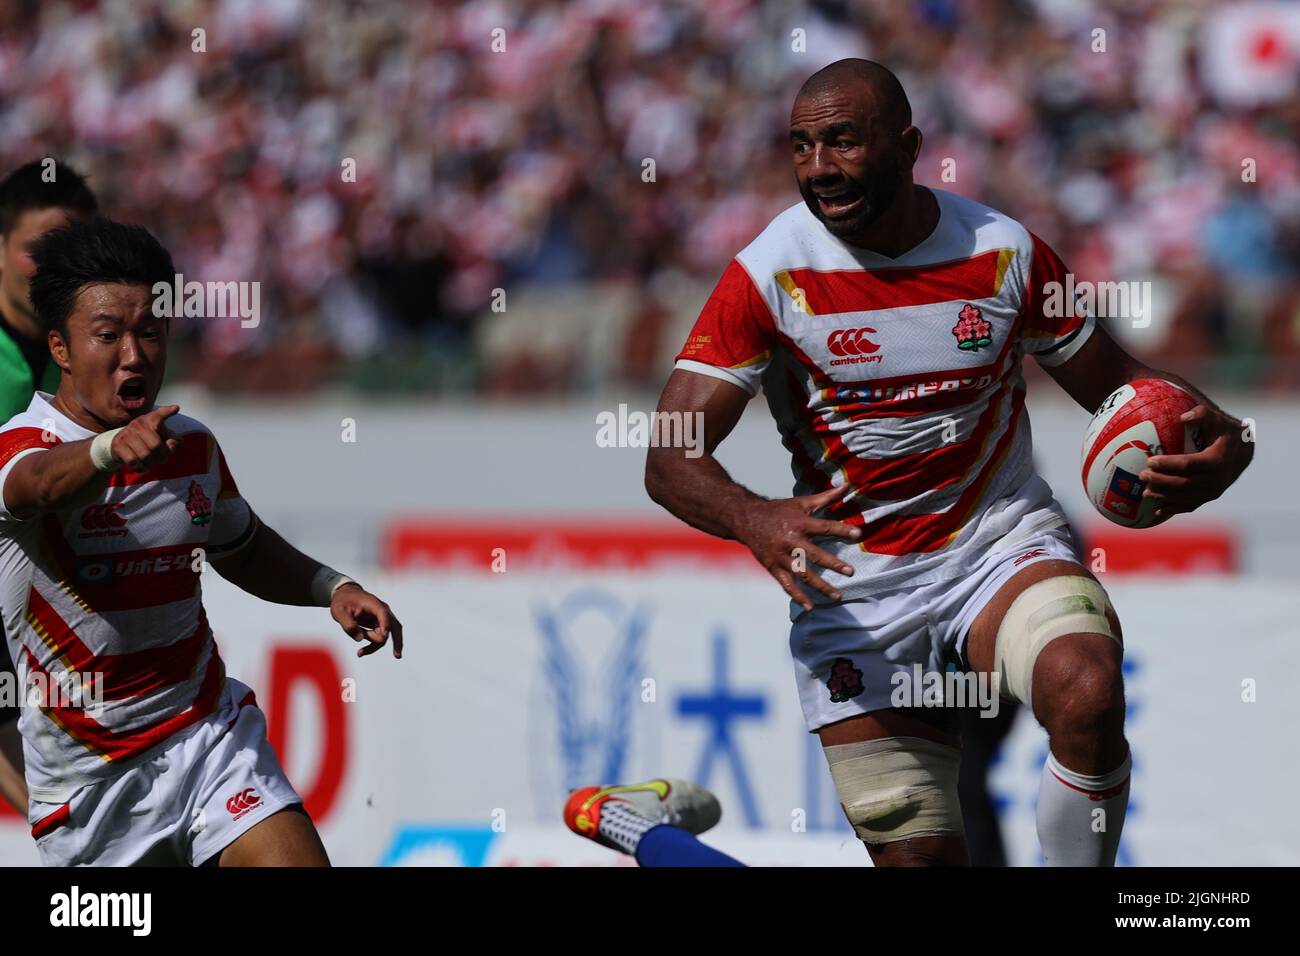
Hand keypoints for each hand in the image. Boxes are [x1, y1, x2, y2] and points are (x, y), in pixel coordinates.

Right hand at [111, 404, 180, 471]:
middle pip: (156, 446)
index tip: (176, 408)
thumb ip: (173, 441)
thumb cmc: (146, 442)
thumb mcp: (161, 438)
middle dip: (162, 456)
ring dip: (151, 463)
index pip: (159, 415)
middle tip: (162, 458)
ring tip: (151, 462)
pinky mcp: (118, 445)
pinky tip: (142, 465)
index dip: (167, 412)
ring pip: (145, 455)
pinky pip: (134, 461)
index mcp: (151, 420)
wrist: (120, 447)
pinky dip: (141, 467)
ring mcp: (127, 434)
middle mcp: (138, 424)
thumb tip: (172, 444)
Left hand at [331, 583, 403, 658]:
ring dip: (374, 646)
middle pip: (394, 626)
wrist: (345, 596)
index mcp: (373, 603)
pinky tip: (361, 652)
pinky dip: (373, 646)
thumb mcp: (338, 612)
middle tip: (397, 656)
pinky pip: (380, 638)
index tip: (384, 635)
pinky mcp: (379, 625)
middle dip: (396, 641)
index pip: (383, 613)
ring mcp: (382, 619)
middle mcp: (382, 611)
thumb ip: (348, 625)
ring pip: (386, 636)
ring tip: (359, 653)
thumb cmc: (342, 601)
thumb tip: (361, 638)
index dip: (385, 624)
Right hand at [731, 484, 861, 611]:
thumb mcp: (801, 502)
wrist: (746, 519)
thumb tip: (847, 486)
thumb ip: (826, 497)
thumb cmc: (779, 510)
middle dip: (833, 563)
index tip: (858, 534)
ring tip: (837, 596)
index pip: (824, 527)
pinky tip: (810, 607)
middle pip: (814, 554)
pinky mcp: (773, 567)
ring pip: (802, 574)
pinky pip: (786, 584)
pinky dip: (797, 596)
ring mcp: (781, 556)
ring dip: (820, 586)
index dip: (841, 530)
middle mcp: (790, 541)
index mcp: (799, 523)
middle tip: (850, 571)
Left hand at [1141, 404, 1253, 520]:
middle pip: (1184, 483)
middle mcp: (1216, 479)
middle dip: (1161, 480)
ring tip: (1144, 492)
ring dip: (1164, 496)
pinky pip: (1191, 505)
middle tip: (1142, 475)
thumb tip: (1182, 417)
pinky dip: (1174, 509)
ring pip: (1185, 497)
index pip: (1188, 464)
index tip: (1150, 461)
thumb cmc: (1225, 432)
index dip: (1168, 464)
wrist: (1244, 452)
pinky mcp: (1211, 497)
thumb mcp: (1217, 419)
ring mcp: (1214, 491)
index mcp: (1216, 460)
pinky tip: (1158, 510)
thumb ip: (1202, 414)